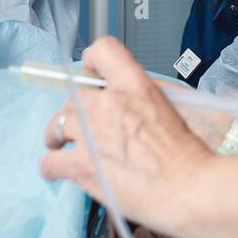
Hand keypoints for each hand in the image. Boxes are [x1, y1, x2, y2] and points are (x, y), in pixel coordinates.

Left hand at [40, 36, 214, 234]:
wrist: (187, 187)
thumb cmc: (184, 155)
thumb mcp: (167, 108)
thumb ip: (137, 100)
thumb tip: (120, 104)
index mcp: (134, 84)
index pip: (102, 51)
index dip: (92, 63)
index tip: (89, 75)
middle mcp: (109, 103)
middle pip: (74, 95)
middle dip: (75, 111)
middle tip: (82, 124)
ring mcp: (91, 133)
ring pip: (56, 124)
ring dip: (57, 135)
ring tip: (59, 143)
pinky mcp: (81, 164)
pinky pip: (50, 160)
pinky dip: (52, 166)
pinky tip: (58, 170)